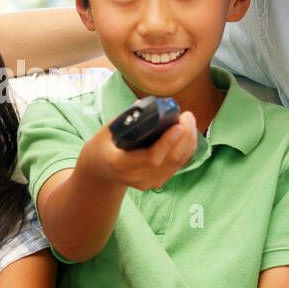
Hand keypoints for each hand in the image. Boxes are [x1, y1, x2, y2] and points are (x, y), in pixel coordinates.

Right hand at [76, 111, 197, 191]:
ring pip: (178, 162)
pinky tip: (187, 132)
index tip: (178, 125)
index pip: (151, 158)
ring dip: (188, 140)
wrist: (100, 172)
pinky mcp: (157, 182)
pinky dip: (186, 147)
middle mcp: (137, 177)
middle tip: (187, 115)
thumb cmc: (102, 148)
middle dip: (185, 136)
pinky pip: (178, 164)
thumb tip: (147, 105)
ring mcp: (148, 182)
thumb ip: (126, 119)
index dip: (167, 142)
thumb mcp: (106, 131)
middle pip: (170, 160)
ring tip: (188, 119)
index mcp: (121, 165)